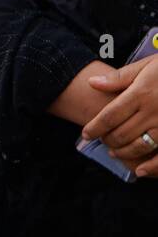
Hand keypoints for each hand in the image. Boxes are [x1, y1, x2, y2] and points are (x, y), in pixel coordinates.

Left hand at [83, 58, 157, 176]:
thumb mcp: (148, 65)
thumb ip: (120, 77)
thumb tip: (92, 82)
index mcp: (142, 93)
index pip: (109, 116)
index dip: (94, 128)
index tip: (85, 134)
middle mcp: (153, 111)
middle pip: (121, 133)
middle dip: (107, 140)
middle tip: (102, 140)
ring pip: (139, 146)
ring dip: (123, 152)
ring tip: (115, 151)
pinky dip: (152, 166)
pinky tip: (140, 171)